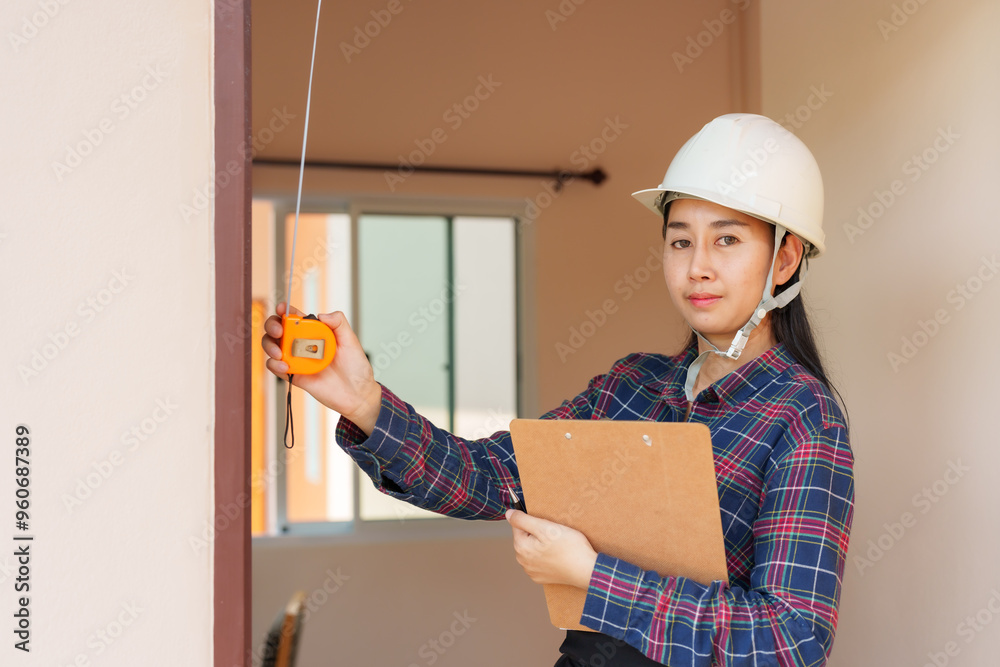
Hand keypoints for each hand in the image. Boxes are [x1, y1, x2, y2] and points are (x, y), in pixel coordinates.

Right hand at [261, 302, 381, 434]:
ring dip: (269, 346)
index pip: (294, 317)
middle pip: (277, 329)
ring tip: (280, 353)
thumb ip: (339, 322)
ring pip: (272, 346)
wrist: (357, 393)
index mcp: (314, 331)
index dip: (285, 310)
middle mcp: (302, 343)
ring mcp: (296, 359)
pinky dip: (274, 364)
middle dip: (272, 325)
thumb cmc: (355, 366)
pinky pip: (276, 368)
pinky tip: (285, 365)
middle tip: (279, 331)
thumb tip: (321, 315)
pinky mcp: (294, 375)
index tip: (282, 309)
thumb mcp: (351, 340)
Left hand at [506, 510, 597, 589]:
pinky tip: (558, 556)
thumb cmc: (569, 547)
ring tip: (557, 545)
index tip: (547, 525)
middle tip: (554, 535)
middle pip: (525, 538)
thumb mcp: (546, 527)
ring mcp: (532, 571)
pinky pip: (539, 561)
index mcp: (521, 547)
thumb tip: (508, 514)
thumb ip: (523, 519)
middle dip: (537, 533)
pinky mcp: (541, 578)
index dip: (533, 521)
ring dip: (541, 545)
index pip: (519, 525)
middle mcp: (523, 562)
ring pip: (532, 549)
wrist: (586, 570)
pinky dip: (546, 557)